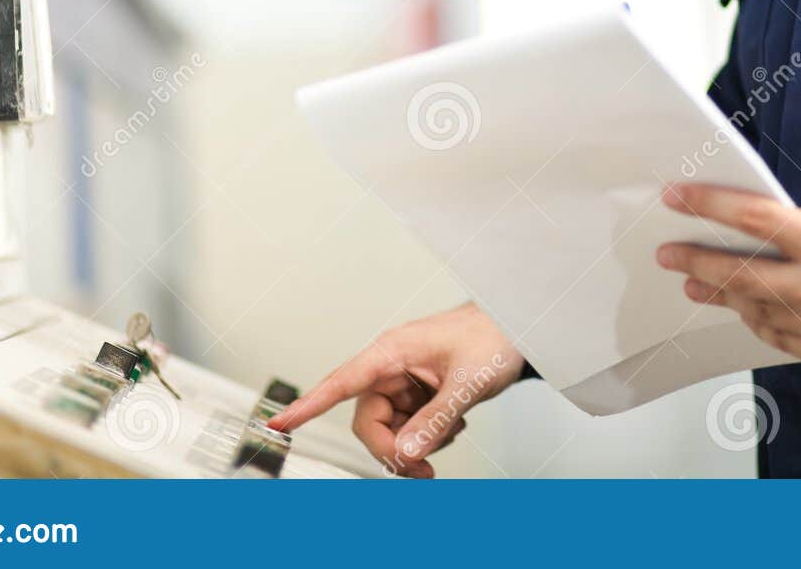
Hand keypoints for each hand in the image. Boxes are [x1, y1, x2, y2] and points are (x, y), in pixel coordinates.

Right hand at [265, 302, 525, 477]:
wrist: (520, 328)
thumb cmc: (493, 336)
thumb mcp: (467, 383)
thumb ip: (435, 420)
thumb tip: (406, 454)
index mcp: (393, 351)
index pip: (341, 381)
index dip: (308, 405)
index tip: (279, 424)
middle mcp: (393, 365)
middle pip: (368, 420)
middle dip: (393, 449)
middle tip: (423, 471)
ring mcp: (405, 380)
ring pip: (389, 428)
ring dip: (415, 444)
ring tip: (449, 437)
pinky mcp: (419, 391)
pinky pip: (409, 426)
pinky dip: (429, 435)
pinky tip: (453, 425)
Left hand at [657, 185, 800, 372]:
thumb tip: (760, 226)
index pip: (752, 219)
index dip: (708, 205)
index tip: (676, 198)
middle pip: (740, 274)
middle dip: (697, 261)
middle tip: (668, 254)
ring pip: (754, 311)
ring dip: (721, 294)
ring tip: (697, 281)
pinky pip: (778, 337)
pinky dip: (758, 320)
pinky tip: (744, 307)